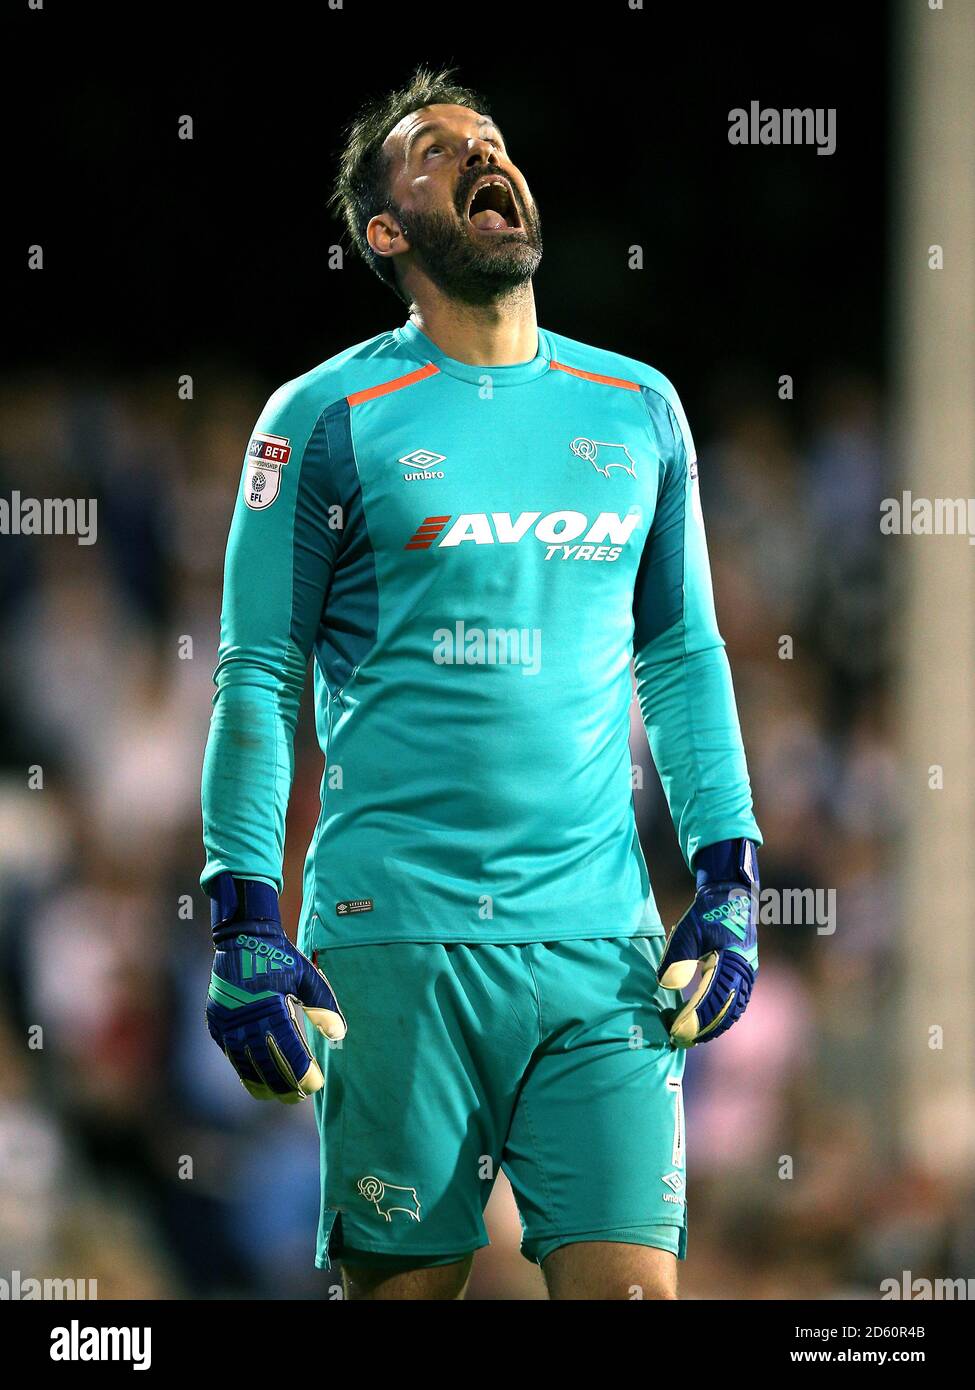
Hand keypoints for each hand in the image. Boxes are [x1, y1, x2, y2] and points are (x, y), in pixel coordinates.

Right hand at [206, 874, 345, 1102]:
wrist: (243, 936)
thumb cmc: (280, 957)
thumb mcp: (307, 977)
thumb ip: (323, 1006)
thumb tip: (339, 1035)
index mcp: (270, 1006)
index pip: (288, 1049)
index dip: (301, 1071)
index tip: (315, 1084)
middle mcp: (245, 1017)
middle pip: (266, 1062)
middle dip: (283, 1083)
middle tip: (299, 1097)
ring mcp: (227, 1021)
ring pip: (244, 1062)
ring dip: (261, 1081)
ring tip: (278, 1096)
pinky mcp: (216, 1021)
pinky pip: (230, 1052)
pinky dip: (242, 1067)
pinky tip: (255, 1078)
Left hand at [657, 839, 758, 1046]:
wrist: (730, 897)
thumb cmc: (706, 914)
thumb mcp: (686, 930)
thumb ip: (677, 957)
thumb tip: (667, 986)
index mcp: (730, 959)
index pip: (712, 998)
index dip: (695, 1019)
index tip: (677, 1030)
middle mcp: (744, 970)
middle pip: (726, 1009)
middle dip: (704, 1029)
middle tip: (680, 1040)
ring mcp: (748, 973)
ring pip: (734, 1009)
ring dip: (714, 1026)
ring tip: (692, 1037)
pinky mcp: (746, 974)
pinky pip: (738, 1002)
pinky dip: (724, 1016)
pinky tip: (708, 1025)